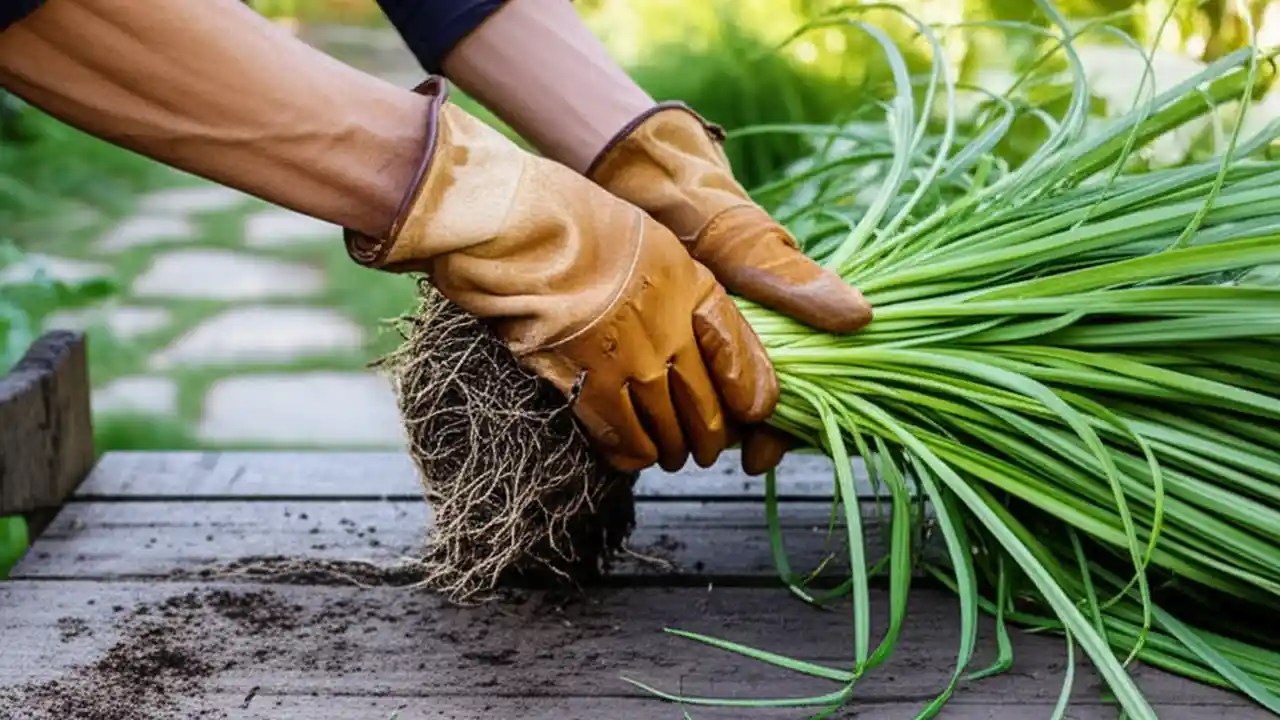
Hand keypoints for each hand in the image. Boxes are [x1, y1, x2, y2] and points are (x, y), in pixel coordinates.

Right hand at [345, 78, 777, 472]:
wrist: (525, 234)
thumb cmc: (583, 226)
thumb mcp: (658, 245)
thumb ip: (688, 291)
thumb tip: (700, 330)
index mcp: (696, 294)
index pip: (744, 365)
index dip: (751, 398)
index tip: (749, 411)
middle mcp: (673, 337)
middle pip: (709, 413)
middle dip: (712, 438)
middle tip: (707, 445)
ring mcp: (632, 368)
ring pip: (668, 434)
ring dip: (673, 450)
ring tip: (670, 452)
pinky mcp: (590, 389)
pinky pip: (623, 441)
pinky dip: (633, 454)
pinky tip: (634, 453)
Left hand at [586, 104, 873, 473]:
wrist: (630, 170)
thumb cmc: (695, 198)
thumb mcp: (741, 239)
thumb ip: (788, 277)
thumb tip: (859, 317)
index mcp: (776, 317)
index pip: (795, 392)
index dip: (781, 431)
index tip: (755, 459)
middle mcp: (743, 331)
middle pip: (753, 405)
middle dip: (734, 435)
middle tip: (703, 453)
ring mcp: (701, 332)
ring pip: (713, 398)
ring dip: (700, 423)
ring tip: (672, 440)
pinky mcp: (662, 330)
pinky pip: (670, 376)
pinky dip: (663, 397)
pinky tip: (643, 414)